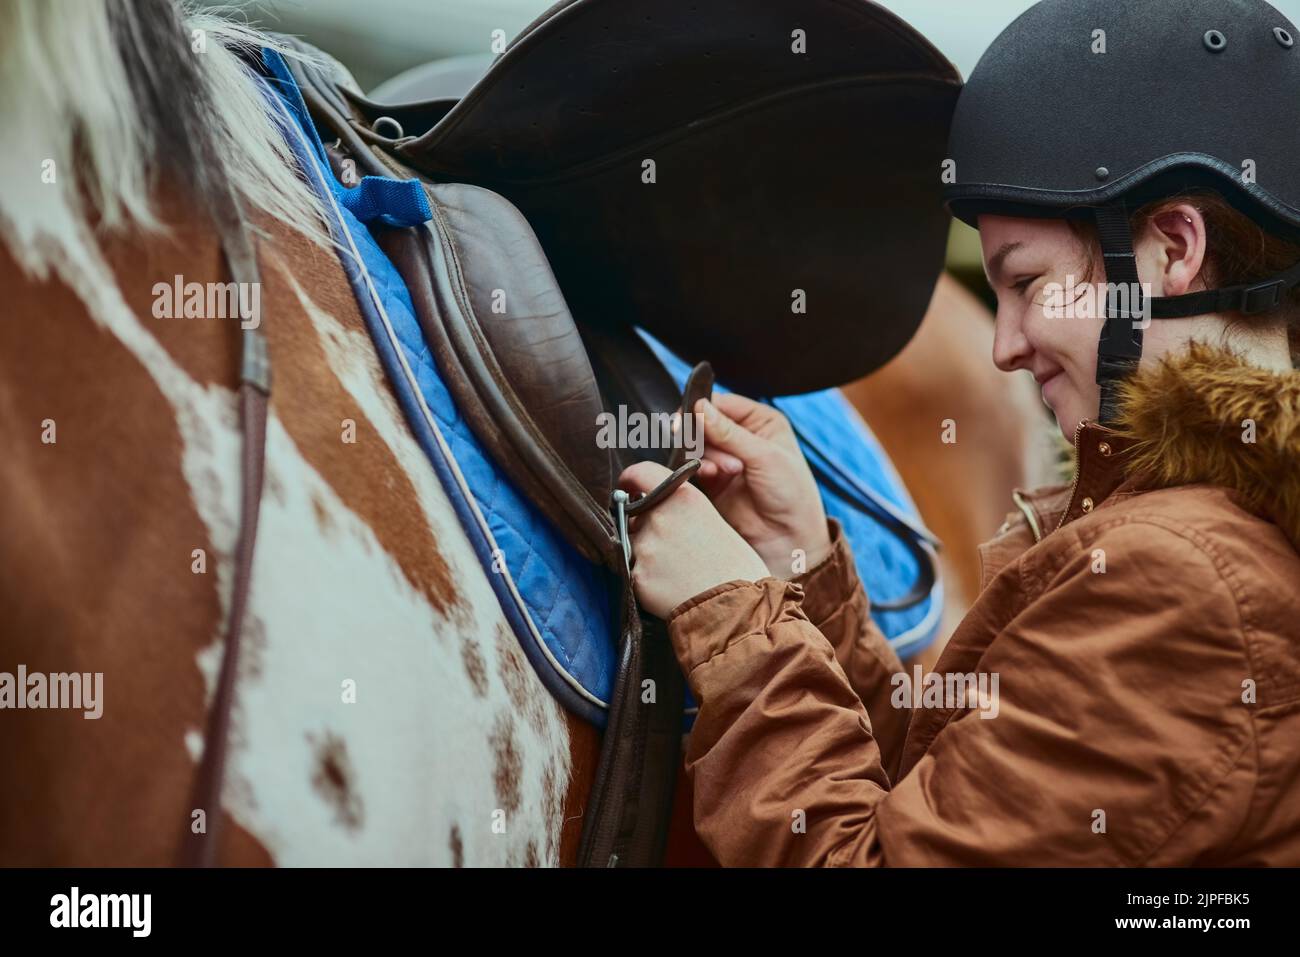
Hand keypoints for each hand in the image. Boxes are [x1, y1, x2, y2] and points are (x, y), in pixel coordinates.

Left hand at [618, 461, 770, 618]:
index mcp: (682, 496)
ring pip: (630, 545)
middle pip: (631, 514)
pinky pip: (633, 573)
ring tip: (674, 570)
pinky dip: (645, 579)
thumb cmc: (735, 565)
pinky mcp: (637, 576)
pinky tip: (669, 585)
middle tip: (668, 546)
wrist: (736, 605)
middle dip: (641, 526)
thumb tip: (655, 507)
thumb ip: (680, 508)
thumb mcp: (713, 520)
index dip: (630, 481)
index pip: (639, 473)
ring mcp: (645, 547)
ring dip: (644, 555)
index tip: (628, 489)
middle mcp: (659, 516)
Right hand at [692, 394, 831, 578]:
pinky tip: (711, 476)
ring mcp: (725, 459)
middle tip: (703, 445)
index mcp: (761, 422)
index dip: (703, 408)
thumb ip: (728, 432)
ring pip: (697, 445)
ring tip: (724, 471)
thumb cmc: (792, 494)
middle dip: (704, 435)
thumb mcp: (764, 456)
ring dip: (705, 455)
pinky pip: (694, 467)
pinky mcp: (713, 482)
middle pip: (704, 423)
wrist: (788, 538)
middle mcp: (742, 437)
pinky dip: (698, 469)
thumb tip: (700, 407)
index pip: (723, 404)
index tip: (690, 416)